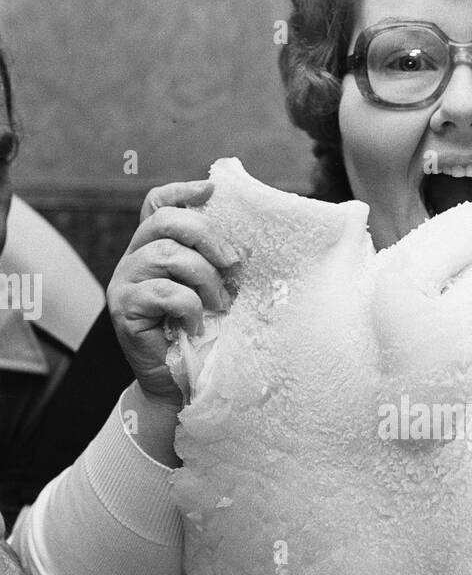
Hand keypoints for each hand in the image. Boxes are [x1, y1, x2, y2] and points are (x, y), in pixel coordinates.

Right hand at [107, 178, 236, 403]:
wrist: (181, 385)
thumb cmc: (201, 337)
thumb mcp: (212, 292)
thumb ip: (216, 264)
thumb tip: (245, 246)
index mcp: (153, 249)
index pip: (157, 204)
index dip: (182, 190)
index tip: (212, 189)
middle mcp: (133, 260)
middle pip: (164, 221)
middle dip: (206, 235)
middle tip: (233, 263)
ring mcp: (124, 283)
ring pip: (167, 255)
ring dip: (204, 278)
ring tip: (218, 304)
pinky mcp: (123, 309)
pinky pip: (164, 293)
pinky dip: (191, 307)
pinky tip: (198, 325)